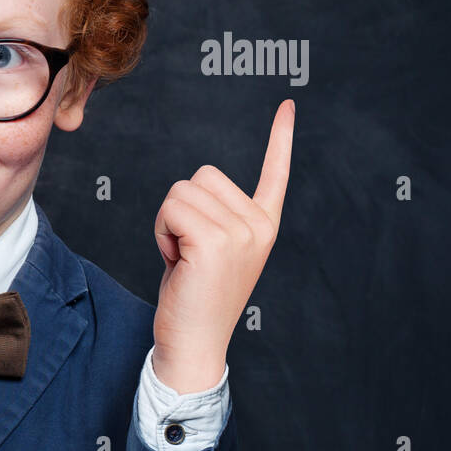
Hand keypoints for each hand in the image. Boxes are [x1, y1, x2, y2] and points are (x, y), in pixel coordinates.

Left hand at [151, 99, 294, 393]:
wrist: (194, 344)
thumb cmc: (196, 297)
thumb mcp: (215, 250)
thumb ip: (216, 217)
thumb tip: (196, 188)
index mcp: (265, 225)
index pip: (275, 173)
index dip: (281, 138)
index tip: (288, 107)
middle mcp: (259, 225)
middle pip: (202, 176)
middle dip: (181, 208)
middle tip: (189, 251)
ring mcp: (240, 232)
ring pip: (182, 191)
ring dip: (168, 222)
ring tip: (183, 258)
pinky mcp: (215, 241)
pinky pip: (172, 208)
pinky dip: (162, 231)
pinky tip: (176, 262)